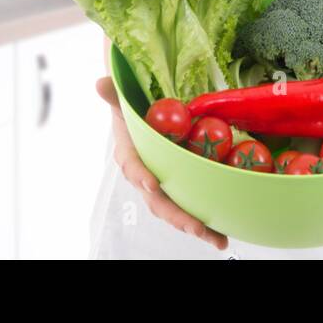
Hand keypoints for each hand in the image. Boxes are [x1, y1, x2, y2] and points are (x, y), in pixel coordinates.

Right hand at [95, 77, 228, 250]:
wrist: (143, 122)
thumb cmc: (133, 112)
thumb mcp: (124, 102)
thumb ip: (114, 95)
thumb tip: (99, 83)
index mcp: (130, 157)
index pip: (132, 167)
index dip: (141, 176)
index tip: (152, 184)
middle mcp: (145, 179)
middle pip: (158, 201)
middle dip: (176, 215)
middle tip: (195, 226)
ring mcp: (163, 189)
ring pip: (175, 212)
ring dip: (195, 227)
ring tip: (215, 239)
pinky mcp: (179, 192)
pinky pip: (191, 209)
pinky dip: (207, 226)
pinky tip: (223, 237)